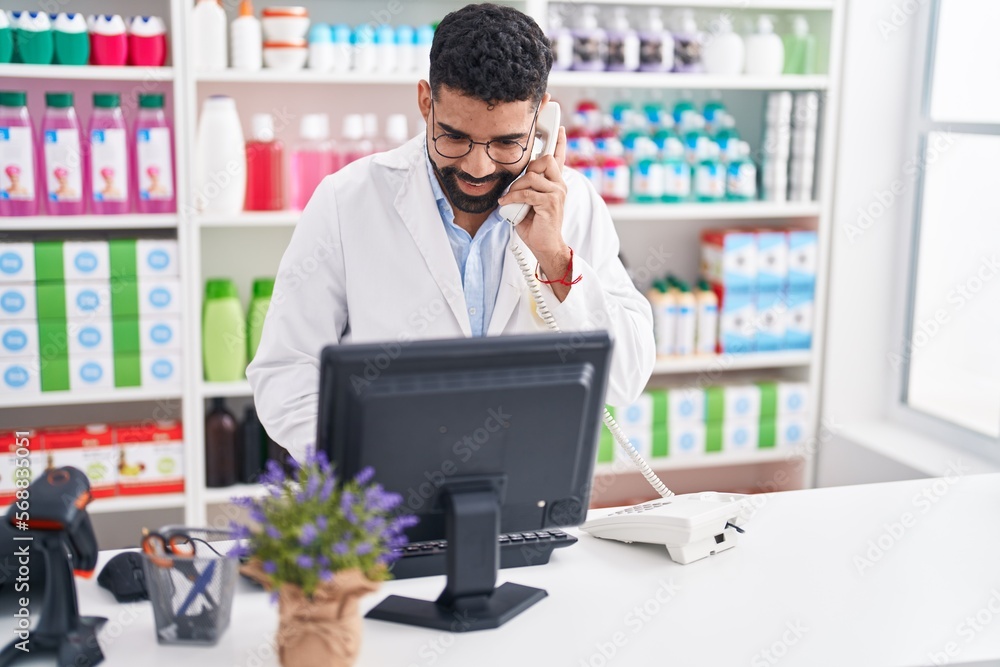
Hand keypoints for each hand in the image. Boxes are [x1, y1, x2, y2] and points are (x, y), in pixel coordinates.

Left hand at [498, 125, 569, 276]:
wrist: (544, 246)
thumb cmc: (534, 225)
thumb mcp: (528, 201)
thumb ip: (526, 186)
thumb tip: (513, 179)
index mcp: (556, 183)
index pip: (559, 157)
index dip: (559, 140)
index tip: (559, 125)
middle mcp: (560, 185)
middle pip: (545, 160)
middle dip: (526, 171)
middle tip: (517, 187)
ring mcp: (557, 193)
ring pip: (533, 176)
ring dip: (517, 188)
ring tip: (511, 200)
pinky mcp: (550, 203)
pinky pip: (528, 193)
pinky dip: (513, 198)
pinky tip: (506, 205)